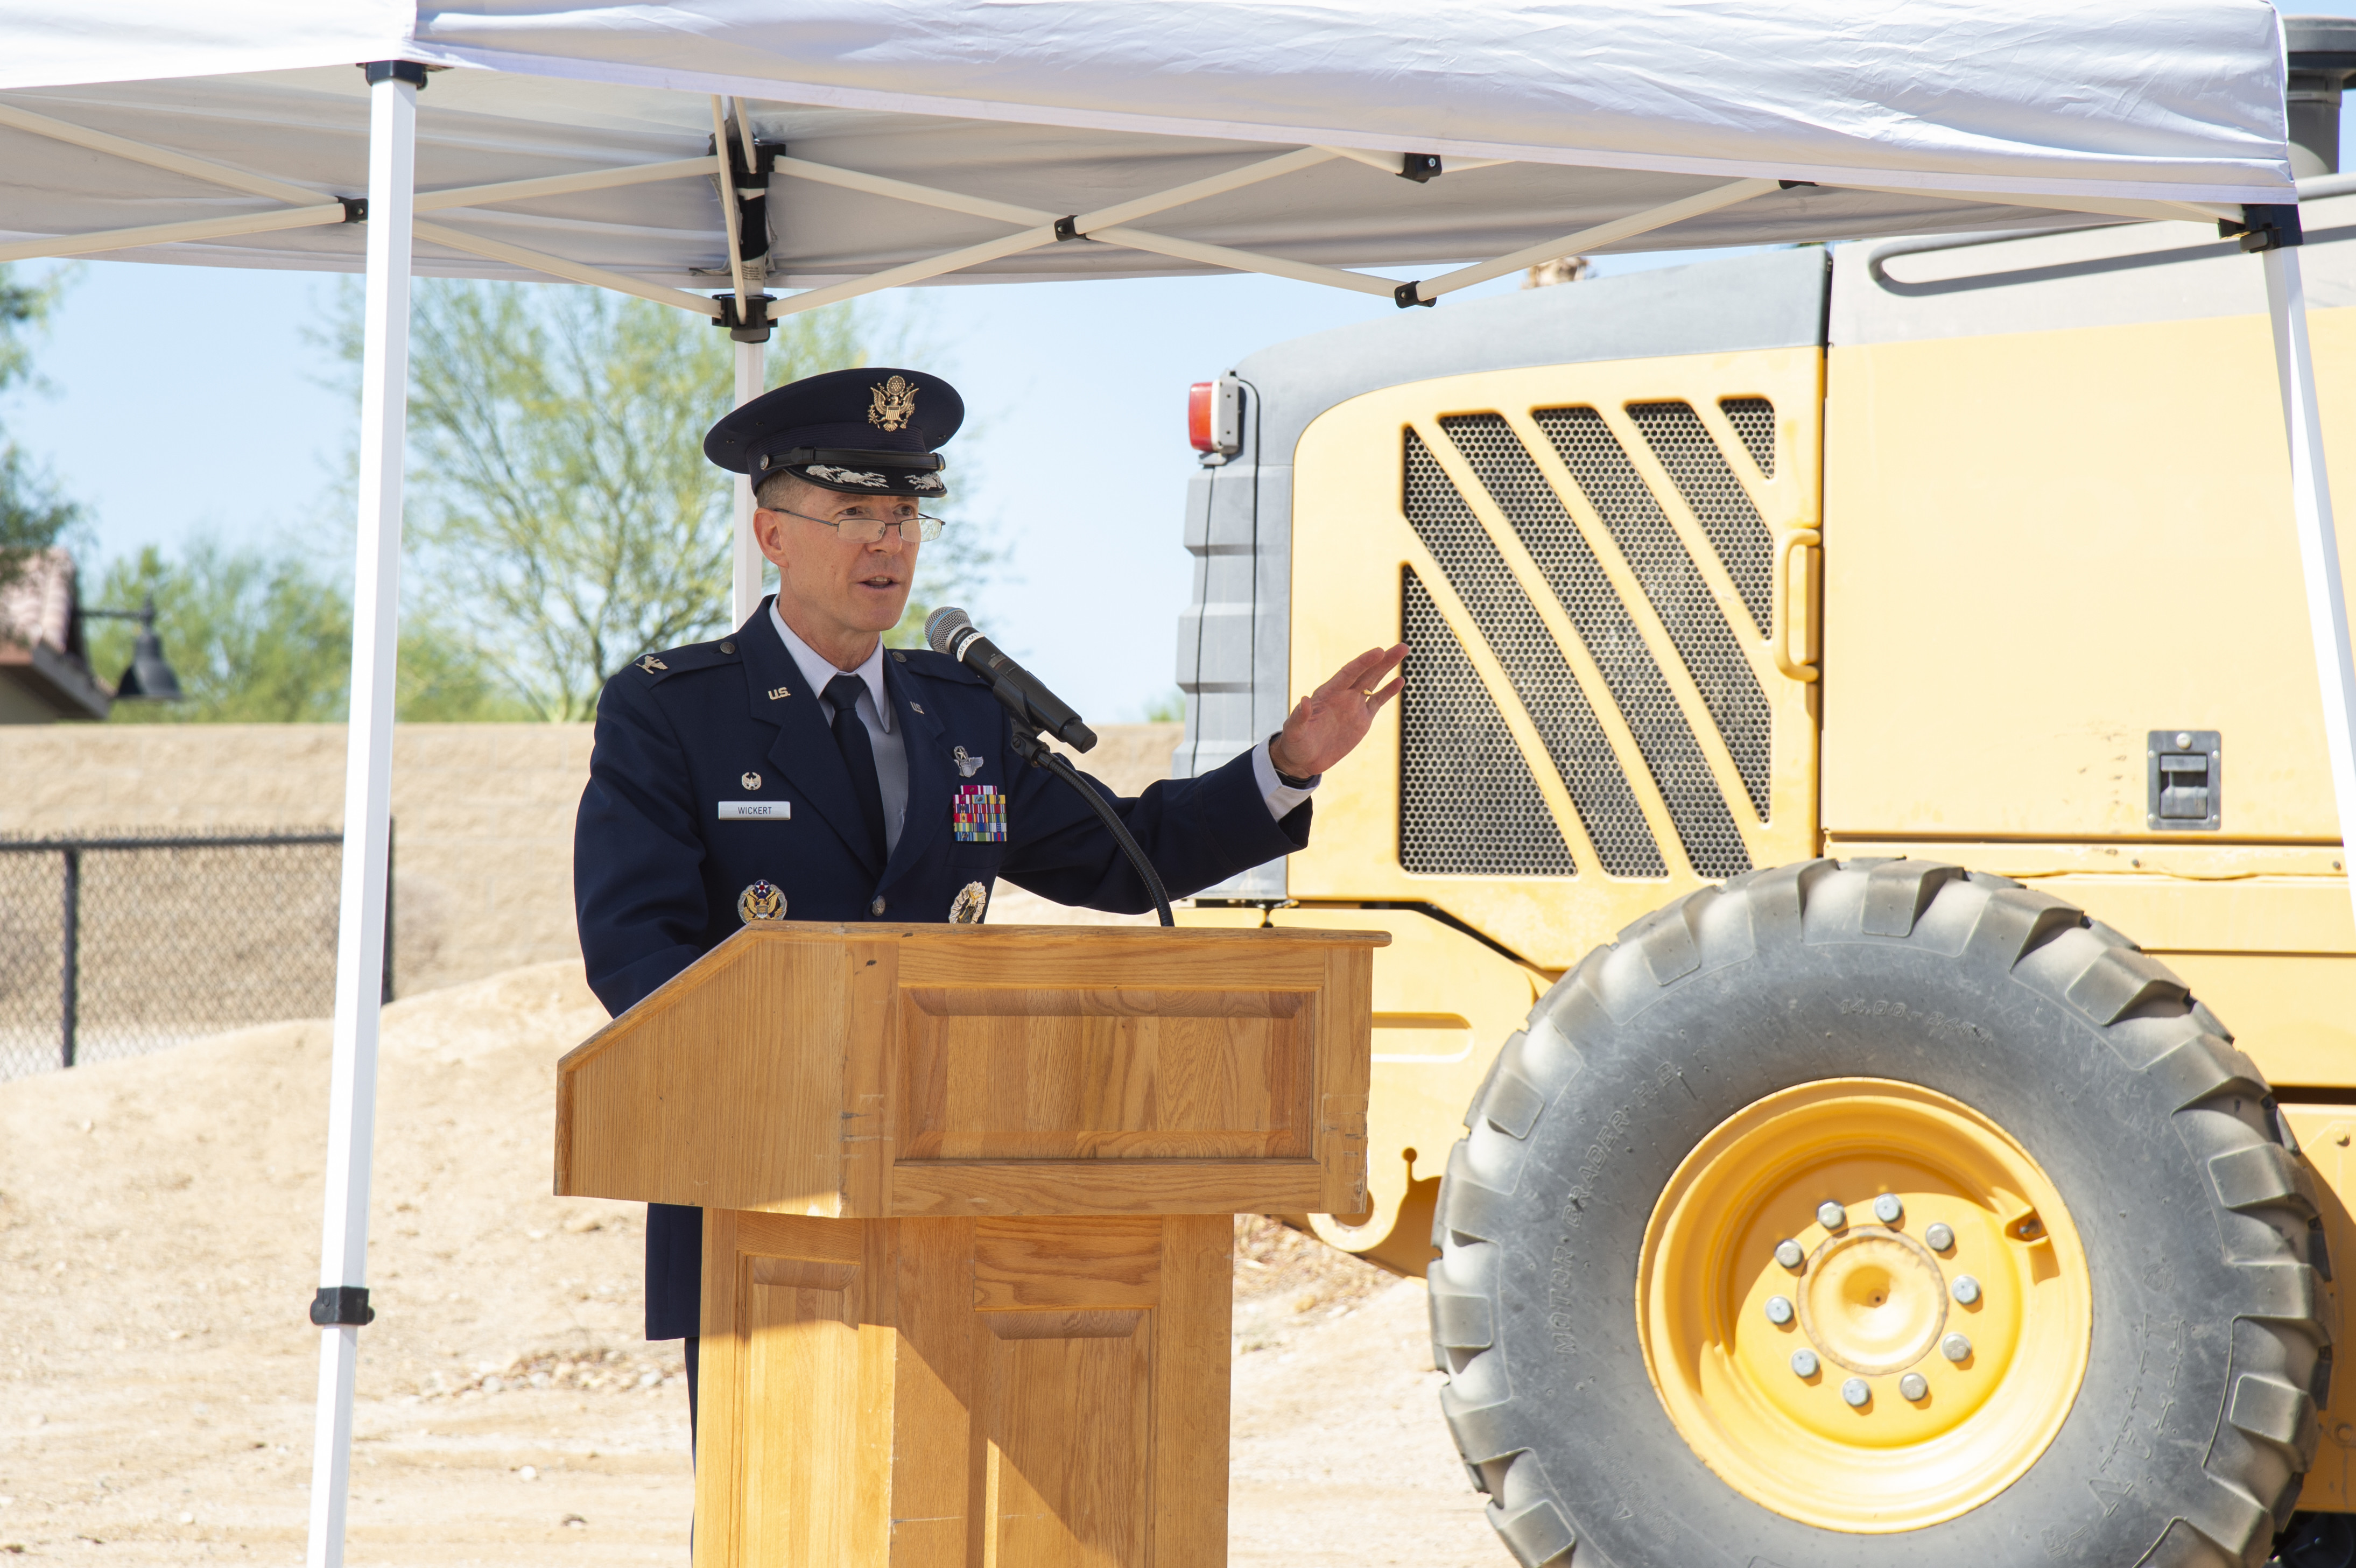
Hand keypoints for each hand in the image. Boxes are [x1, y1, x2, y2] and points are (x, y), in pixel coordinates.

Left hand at [1270, 643, 1407, 777]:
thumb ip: (1299, 717)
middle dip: (1384, 660)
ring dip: (1388, 668)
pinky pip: (1377, 702)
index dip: (1363, 662)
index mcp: (1327, 693)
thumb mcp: (1294, 732)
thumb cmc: (1294, 743)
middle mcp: (1342, 695)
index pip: (1348, 673)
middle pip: (1366, 673)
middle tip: (1402, 647)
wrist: (1303, 759)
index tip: (1379, 651)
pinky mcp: (1362, 720)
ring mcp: (1353, 706)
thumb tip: (1303, 700)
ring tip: (1403, 651)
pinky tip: (1400, 680)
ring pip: (1374, 682)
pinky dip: (1388, 691)